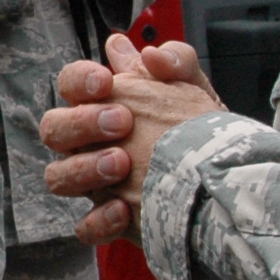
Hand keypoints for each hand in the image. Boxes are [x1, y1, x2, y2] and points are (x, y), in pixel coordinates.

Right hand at [41, 34, 224, 246]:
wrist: (226, 181)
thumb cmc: (202, 132)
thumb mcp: (196, 91)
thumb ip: (178, 62)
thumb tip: (150, 54)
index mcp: (103, 106)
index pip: (70, 84)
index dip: (78, 80)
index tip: (106, 82)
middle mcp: (90, 143)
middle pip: (53, 129)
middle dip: (80, 123)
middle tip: (121, 123)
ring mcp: (95, 182)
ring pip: (58, 177)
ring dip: (84, 169)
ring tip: (122, 164)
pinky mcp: (108, 220)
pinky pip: (84, 226)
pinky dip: (99, 219)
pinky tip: (124, 210)